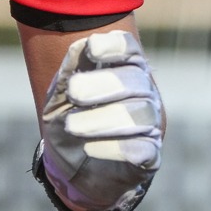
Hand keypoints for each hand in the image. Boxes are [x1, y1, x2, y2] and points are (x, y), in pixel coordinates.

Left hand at [35, 28, 163, 210]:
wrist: (71, 166)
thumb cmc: (69, 118)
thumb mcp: (60, 95)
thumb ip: (69, 71)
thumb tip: (80, 44)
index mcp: (124, 70)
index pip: (129, 50)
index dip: (114, 46)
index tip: (91, 48)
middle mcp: (143, 93)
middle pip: (135, 80)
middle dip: (104, 83)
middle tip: (73, 92)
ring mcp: (150, 125)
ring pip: (141, 114)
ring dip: (103, 119)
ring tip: (71, 126)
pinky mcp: (149, 156)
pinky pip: (144, 149)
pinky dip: (116, 148)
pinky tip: (90, 149)